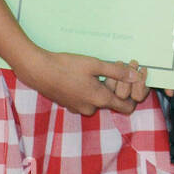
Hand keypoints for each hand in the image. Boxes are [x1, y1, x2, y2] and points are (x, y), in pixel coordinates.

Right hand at [22, 49, 142, 115]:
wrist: (38, 71)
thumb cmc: (66, 66)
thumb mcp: (94, 65)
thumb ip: (117, 72)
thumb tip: (136, 76)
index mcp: (100, 100)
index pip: (127, 107)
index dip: (134, 94)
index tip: (132, 77)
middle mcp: (90, 108)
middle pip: (112, 100)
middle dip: (116, 84)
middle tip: (115, 64)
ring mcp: (78, 108)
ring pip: (98, 99)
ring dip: (102, 85)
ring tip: (98, 67)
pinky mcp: (68, 104)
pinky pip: (86, 98)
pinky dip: (90, 88)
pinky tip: (83, 73)